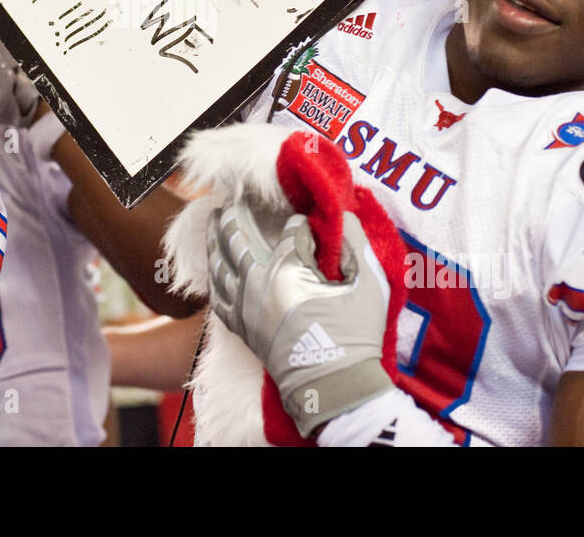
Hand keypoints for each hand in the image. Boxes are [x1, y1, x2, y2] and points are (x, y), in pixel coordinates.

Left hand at [207, 205, 391, 436]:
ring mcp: (243, 306)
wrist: (333, 388)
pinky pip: (217, 295)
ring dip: (215, 238)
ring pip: (219, 262)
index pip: (289, 230)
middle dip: (234, 212)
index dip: (302, 224)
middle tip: (232, 196)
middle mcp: (256, 282)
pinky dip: (214, 275)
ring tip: (214, 220)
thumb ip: (356, 242)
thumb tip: (344, 214)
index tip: (309, 223)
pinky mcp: (240, 327)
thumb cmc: (355, 336)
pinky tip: (214, 265)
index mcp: (286, 268)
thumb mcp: (369, 283)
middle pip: (236, 236)